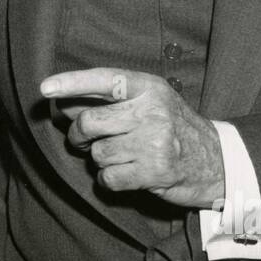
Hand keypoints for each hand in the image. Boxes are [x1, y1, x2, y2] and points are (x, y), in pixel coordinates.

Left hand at [41, 67, 224, 207]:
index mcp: (149, 88)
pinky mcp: (154, 171)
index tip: (45, 88)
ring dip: (101, 160)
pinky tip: (127, 174)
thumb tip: (62, 104)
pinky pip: (108, 178)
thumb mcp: (150, 103)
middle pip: (88, 122)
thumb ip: (110, 101)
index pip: (105, 80)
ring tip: (123, 156)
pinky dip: (109, 180)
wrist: (215, 161)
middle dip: (79, 135)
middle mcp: (152, 111)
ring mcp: (154, 142)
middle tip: (84, 140)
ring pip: (97, 153)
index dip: (72, 82)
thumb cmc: (173, 128)